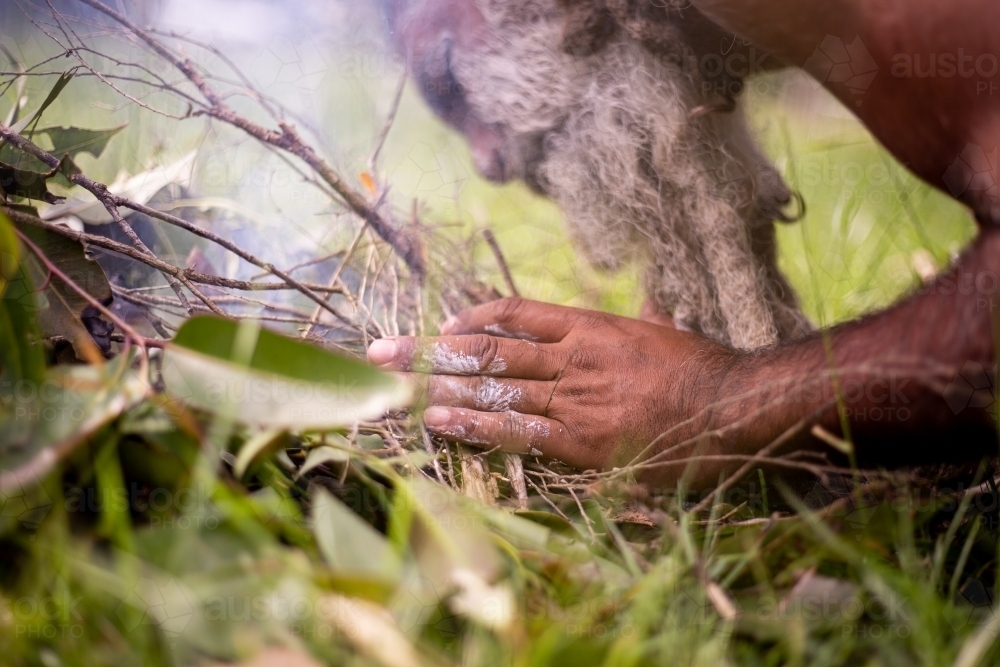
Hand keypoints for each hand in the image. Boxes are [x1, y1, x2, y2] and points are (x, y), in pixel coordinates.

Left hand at [367, 298, 736, 483]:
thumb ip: (638, 316)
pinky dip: (474, 424)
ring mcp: (573, 397)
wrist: (733, 407)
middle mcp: (571, 357)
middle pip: (486, 349)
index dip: (470, 318)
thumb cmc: (701, 369)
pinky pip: (517, 429)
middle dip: (427, 350)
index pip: (514, 312)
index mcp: (588, 326)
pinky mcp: (580, 440)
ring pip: (492, 386)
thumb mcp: (663, 330)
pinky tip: (438, 421)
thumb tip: (641, 302)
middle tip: (379, 351)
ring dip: (436, 385)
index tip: (440, 325)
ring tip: (390, 386)